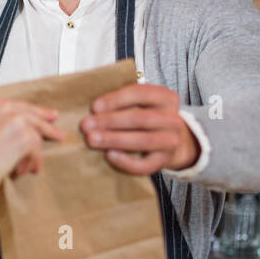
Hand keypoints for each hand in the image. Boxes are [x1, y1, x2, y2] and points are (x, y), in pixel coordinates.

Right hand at [0, 96, 64, 197]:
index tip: (42, 116)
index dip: (30, 112)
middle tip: (56, 130)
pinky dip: (34, 161)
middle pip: (31, 115)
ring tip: (37, 162)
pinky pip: (37, 149)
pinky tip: (28, 170)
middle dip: (45, 123)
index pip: (16, 106)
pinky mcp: (26, 137)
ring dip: (36, 151)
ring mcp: (17, 120)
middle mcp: (4, 107)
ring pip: (37, 132)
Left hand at [80, 82, 199, 174]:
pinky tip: (109, 155)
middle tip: (86, 125)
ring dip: (114, 139)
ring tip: (91, 139)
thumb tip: (93, 108)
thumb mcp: (142, 104)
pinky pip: (145, 165)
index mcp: (166, 98)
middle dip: (110, 121)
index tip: (94, 107)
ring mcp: (171, 141)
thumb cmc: (147, 119)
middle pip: (140, 118)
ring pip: (142, 140)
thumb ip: (124, 102)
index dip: (116, 99)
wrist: (170, 142)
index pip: (141, 93)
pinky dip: (125, 161)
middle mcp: (173, 119)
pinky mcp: (164, 161)